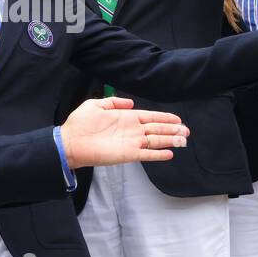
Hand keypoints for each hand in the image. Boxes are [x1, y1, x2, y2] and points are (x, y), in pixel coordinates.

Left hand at [61, 97, 188, 167]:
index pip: (150, 117)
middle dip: (172, 130)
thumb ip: (114, 102)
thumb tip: (131, 102)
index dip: (164, 118)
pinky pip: (146, 154)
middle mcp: (131, 130)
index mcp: (126, 118)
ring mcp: (131, 143)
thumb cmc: (79, 124)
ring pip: (155, 141)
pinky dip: (158, 154)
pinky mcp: (128, 154)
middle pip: (157, 129)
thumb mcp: (95, 105)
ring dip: (170, 140)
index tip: (177, 119)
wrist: (70, 142)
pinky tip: (169, 153)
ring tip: (184, 140)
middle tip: (187, 131)